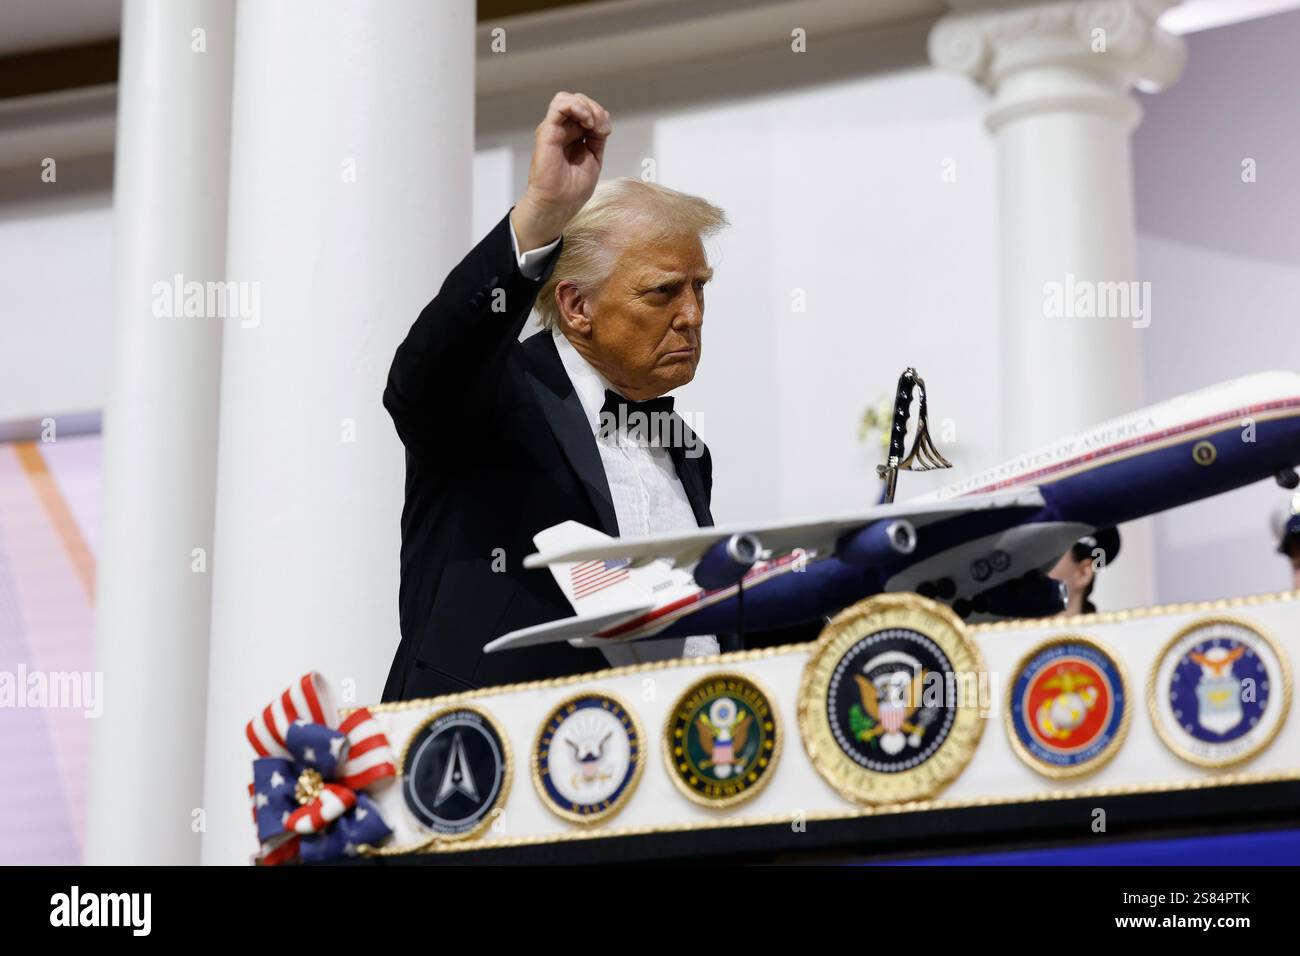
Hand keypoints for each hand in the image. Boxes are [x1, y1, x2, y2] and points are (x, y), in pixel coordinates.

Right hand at [511, 91, 611, 250]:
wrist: (558, 205)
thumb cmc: (572, 190)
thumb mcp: (593, 159)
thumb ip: (597, 138)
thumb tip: (603, 121)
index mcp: (573, 136)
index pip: (586, 110)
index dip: (600, 115)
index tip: (606, 132)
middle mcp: (561, 130)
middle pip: (578, 101)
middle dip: (595, 109)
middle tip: (602, 129)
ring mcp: (553, 129)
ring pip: (567, 98)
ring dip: (586, 106)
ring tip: (592, 124)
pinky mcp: (546, 132)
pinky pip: (560, 105)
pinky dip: (577, 107)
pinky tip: (586, 122)